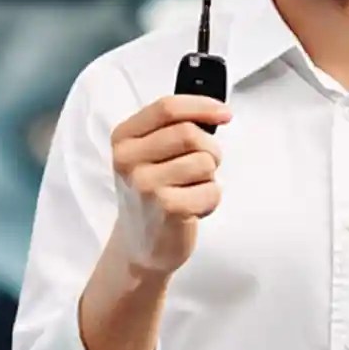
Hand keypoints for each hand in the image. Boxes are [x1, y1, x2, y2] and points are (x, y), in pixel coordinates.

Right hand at [110, 95, 231, 274]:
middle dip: (209, 149)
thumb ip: (172, 128)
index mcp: (123, 138)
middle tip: (204, 167)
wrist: (141, 243)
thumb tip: (216, 111)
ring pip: (204, 161)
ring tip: (191, 190)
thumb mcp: (150, 153)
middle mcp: (128, 159)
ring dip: (209, 178)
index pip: (166, 108)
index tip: (225, 113)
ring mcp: (144, 184)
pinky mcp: (166, 208)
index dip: (201, 106)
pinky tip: (193, 208)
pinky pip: (212, 190)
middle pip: (189, 133)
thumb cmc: (153, 192)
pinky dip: (211, 199)